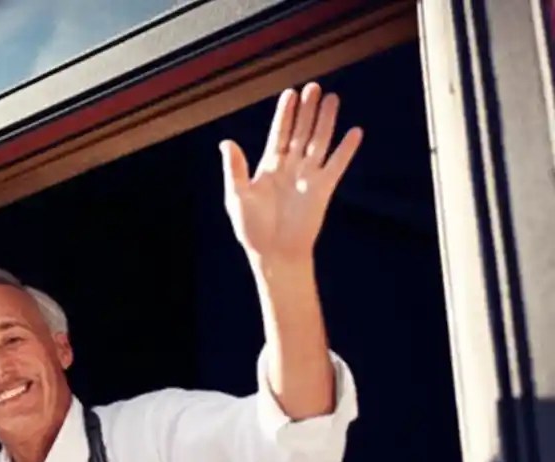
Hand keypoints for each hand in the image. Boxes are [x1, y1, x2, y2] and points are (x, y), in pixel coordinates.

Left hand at [219, 82, 362, 265]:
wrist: (274, 253)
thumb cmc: (253, 228)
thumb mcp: (237, 197)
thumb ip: (234, 169)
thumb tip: (226, 142)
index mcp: (268, 167)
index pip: (278, 133)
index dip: (284, 114)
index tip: (290, 93)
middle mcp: (290, 168)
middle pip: (301, 132)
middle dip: (307, 110)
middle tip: (313, 87)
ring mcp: (307, 176)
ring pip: (319, 142)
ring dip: (326, 121)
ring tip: (332, 98)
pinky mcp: (323, 189)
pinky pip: (336, 165)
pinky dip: (346, 150)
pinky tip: (354, 132)